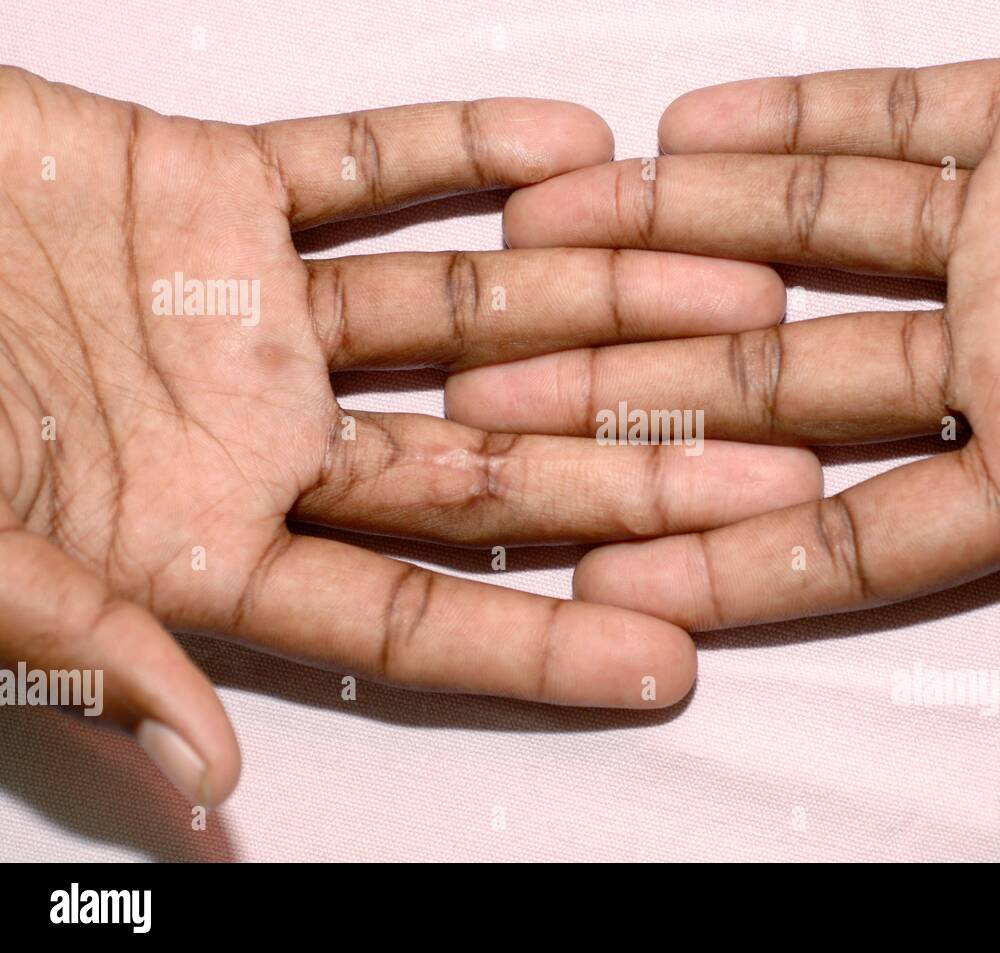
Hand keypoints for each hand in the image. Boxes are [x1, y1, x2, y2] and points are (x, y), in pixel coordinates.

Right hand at [0, 68, 821, 805]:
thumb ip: (83, 649)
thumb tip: (211, 781)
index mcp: (206, 547)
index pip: (411, 614)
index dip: (539, 642)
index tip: (675, 655)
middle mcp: (257, 437)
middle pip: (485, 465)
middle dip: (632, 470)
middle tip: (779, 474)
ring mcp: (249, 310)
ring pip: (464, 312)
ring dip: (601, 301)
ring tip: (745, 291)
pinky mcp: (215, 189)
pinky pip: (368, 164)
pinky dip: (463, 150)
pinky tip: (586, 150)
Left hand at [447, 0, 999, 782]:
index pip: (851, 532)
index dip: (722, 555)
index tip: (598, 568)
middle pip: (782, 392)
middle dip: (636, 395)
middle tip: (494, 404)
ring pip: (803, 248)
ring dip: (670, 242)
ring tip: (540, 246)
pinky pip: (888, 120)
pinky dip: (790, 122)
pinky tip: (679, 131)